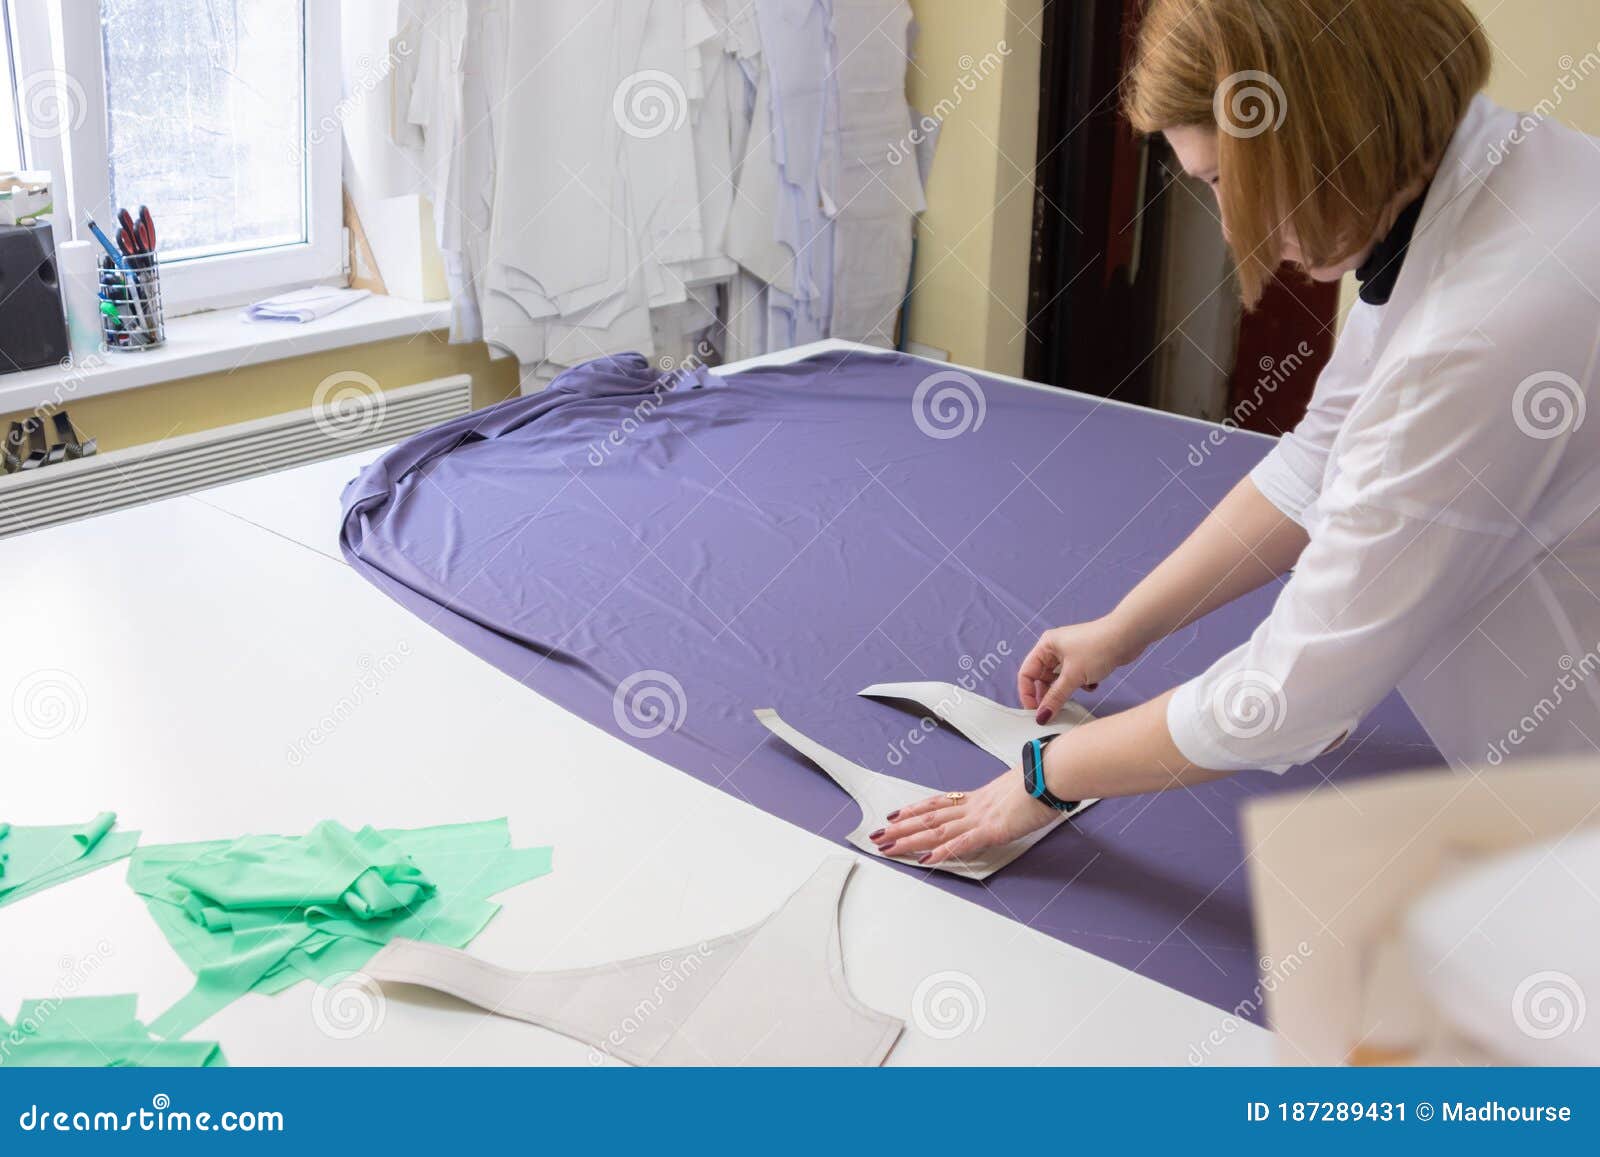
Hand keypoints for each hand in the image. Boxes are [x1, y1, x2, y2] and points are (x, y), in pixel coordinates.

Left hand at [868, 767, 1059, 866]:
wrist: (1052, 773)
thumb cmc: (1042, 780)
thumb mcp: (1018, 791)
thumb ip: (1006, 801)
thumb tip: (1008, 805)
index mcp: (979, 798)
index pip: (938, 804)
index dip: (914, 810)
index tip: (894, 815)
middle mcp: (973, 807)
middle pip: (929, 818)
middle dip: (900, 828)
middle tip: (876, 836)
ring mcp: (980, 818)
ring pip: (936, 831)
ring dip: (909, 840)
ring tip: (887, 847)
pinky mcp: (992, 830)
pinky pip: (961, 843)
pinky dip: (942, 852)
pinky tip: (925, 859)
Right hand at [1018, 615, 1142, 722]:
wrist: (1128, 636)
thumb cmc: (1098, 647)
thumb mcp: (1073, 676)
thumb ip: (1056, 698)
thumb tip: (1042, 715)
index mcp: (1045, 646)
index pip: (1026, 673)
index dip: (1028, 693)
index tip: (1034, 711)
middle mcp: (1055, 648)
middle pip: (1042, 678)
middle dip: (1049, 694)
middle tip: (1054, 709)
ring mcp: (1070, 654)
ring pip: (1059, 680)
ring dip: (1067, 689)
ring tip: (1076, 693)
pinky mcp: (1084, 660)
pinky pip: (1074, 678)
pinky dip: (1080, 684)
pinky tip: (1091, 685)